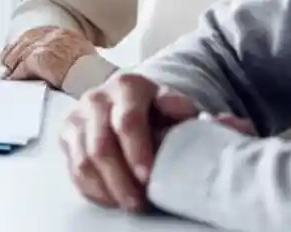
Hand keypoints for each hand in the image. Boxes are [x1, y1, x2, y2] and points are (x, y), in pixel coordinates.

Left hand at [0, 26, 95, 87]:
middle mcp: (53, 35)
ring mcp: (45, 45)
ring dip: (11, 65)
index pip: (37, 33)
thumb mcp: (81, 55)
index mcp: (62, 33)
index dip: (23, 42)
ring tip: (5, 74)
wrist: (93, 76)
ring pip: (21, 54)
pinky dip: (15, 75)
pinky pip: (22, 68)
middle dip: (12, 52)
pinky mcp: (39, 58)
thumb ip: (66, 53)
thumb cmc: (92, 72)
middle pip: (26, 41)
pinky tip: (10, 80)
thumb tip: (58, 63)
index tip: (14, 48)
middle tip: (3, 61)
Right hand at [59, 74, 198, 211]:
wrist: (130, 101)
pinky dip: (93, 190)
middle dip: (120, 181)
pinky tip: (112, 198)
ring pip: (84, 161)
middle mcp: (97, 97)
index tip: (149, 178)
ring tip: (129, 204)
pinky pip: (74, 169)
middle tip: (140, 203)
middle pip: (102, 146)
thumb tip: (223, 122)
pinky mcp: (67, 134)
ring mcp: (78, 116)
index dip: (137, 152)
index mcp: (128, 86)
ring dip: (107, 189)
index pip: (128, 121)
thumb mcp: (180, 108)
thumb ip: (202, 118)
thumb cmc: (160, 111)